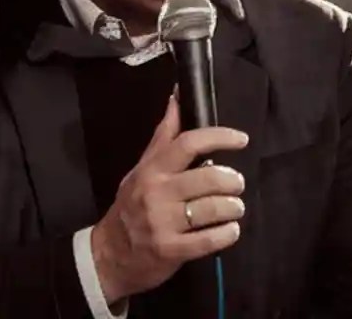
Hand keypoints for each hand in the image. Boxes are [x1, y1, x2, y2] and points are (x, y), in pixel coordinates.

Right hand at [90, 92, 248, 304]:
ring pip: (213, 208)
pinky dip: (228, 233)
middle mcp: (157, 193)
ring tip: (234, 208)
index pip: (188, 143)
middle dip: (232, 180)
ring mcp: (163, 223)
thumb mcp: (142, 168)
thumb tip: (177, 98)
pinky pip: (210, 239)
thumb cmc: (130, 206)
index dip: (219, 137)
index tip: (241, 139)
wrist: (109, 254)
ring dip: (233, 207)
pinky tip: (230, 229)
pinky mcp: (171, 250)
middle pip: (209, 177)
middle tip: (236, 183)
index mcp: (152, 170)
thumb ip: (164, 136)